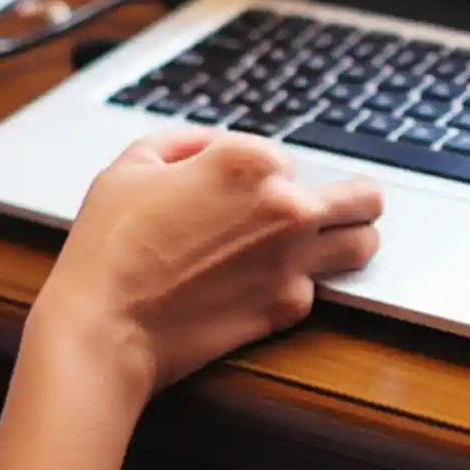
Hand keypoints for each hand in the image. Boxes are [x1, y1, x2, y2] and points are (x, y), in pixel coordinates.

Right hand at [30, 128, 383, 397]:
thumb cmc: (110, 246)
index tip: (240, 194)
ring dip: (349, 240)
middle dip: (354, 200)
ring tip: (329, 244)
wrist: (105, 326)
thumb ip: (187, 143)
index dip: (264, 174)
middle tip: (342, 207)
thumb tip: (214, 146)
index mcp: (249, 161)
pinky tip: (266, 285)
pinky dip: (298, 286)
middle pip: (365, 198)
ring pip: (364, 244)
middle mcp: (285, 206)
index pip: (290, 159)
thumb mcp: (133, 165)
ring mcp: (294, 259)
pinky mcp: (289, 306)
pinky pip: (318, 289)